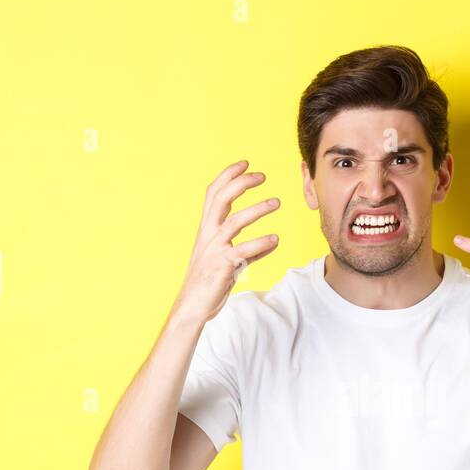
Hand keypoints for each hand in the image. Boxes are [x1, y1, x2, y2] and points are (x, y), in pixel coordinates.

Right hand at [173, 159, 280, 324]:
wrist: (193, 306)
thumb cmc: (209, 283)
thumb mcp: (228, 262)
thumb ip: (248, 251)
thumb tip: (271, 243)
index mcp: (206, 229)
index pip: (214, 194)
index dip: (228, 176)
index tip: (245, 163)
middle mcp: (208, 234)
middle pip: (221, 199)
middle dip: (241, 183)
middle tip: (262, 175)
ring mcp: (214, 249)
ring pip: (235, 221)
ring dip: (257, 209)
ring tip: (276, 202)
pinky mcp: (222, 266)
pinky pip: (244, 251)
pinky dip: (261, 243)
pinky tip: (275, 240)